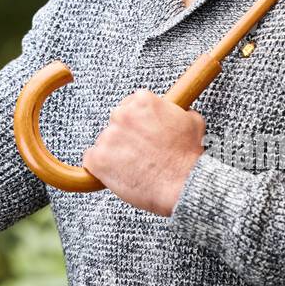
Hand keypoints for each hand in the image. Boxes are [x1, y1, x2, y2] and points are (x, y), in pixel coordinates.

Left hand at [82, 90, 206, 215]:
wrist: (183, 184)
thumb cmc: (188, 156)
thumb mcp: (192, 122)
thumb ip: (178, 111)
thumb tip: (179, 111)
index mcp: (142, 101)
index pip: (131, 105)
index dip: (138, 122)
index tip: (143, 133)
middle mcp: (122, 114)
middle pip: (116, 122)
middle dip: (125, 136)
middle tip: (140, 152)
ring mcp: (108, 137)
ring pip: (105, 142)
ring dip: (115, 152)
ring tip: (134, 166)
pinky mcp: (98, 159)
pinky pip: (91, 160)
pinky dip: (101, 168)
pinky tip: (118, 174)